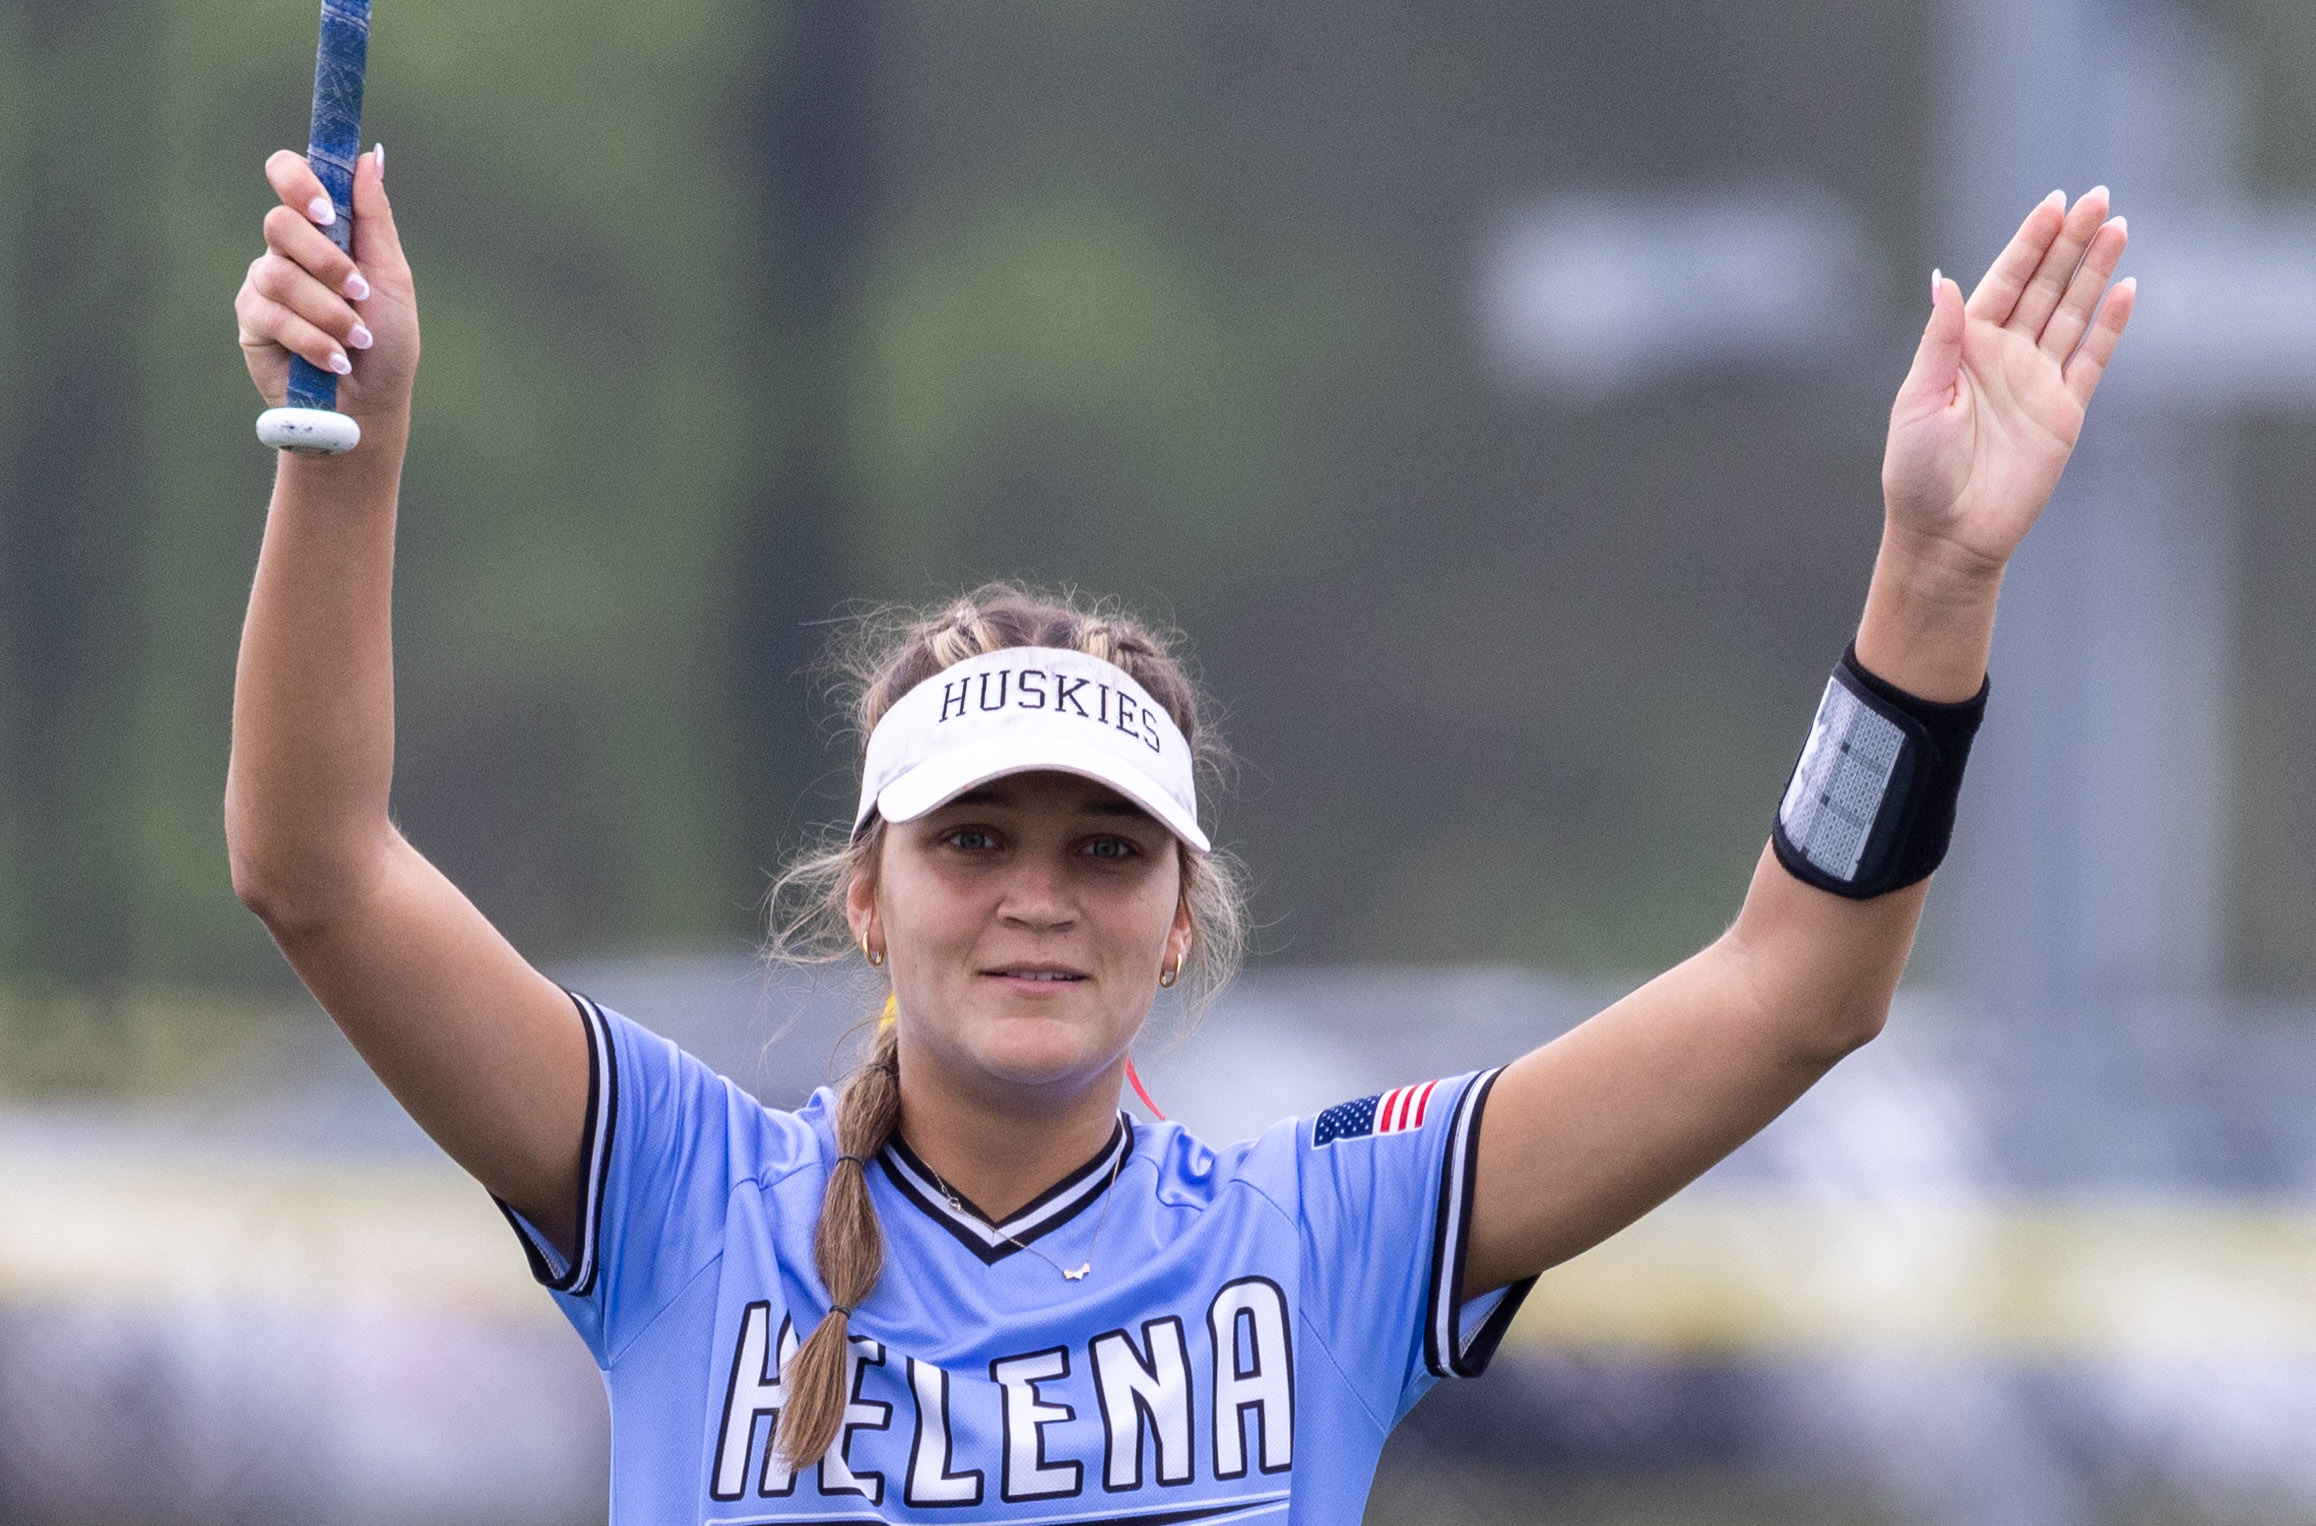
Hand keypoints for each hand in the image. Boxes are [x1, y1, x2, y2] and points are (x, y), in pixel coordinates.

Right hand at [235, 146, 419, 425]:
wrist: (369, 406)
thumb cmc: (387, 343)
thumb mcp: (391, 278)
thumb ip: (375, 219)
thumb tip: (369, 156)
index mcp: (322, 230)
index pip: (287, 176)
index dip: (296, 180)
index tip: (324, 208)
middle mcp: (287, 251)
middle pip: (279, 224)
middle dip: (325, 260)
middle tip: (358, 292)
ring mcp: (264, 285)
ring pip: (278, 273)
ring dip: (328, 311)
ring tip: (356, 340)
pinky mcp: (251, 321)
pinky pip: (271, 314)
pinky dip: (312, 338)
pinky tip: (334, 359)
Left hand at [1880, 189, 2135, 581]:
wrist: (1947, 534)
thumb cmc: (1917, 473)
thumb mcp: (1918, 401)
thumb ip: (1939, 341)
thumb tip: (1945, 281)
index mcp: (1964, 348)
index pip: (2004, 281)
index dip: (2030, 242)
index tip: (2055, 204)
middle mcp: (2004, 356)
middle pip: (2045, 286)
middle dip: (2071, 242)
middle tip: (2100, 197)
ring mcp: (2037, 381)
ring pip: (2072, 312)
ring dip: (2095, 270)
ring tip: (2119, 225)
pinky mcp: (2064, 412)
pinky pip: (2092, 359)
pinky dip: (2109, 324)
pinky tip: (2126, 288)